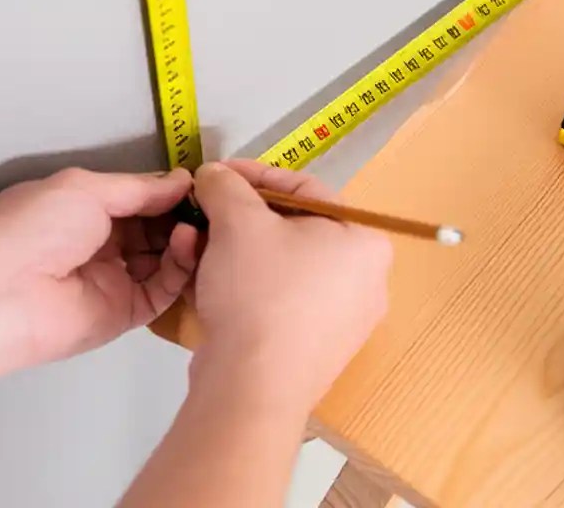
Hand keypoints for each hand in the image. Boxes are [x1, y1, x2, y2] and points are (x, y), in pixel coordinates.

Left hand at [0, 167, 197, 365]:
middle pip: (157, 230)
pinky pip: (163, 290)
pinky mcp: (126, 313)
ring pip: (166, 260)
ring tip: (203, 223)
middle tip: (214, 204)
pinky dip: (181, 268)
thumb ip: (138, 188)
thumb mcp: (85, 189)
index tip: (202, 182)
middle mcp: (102, 244)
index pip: (140, 199)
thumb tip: (180, 181)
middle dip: (184, 216)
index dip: (169, 191)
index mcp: (86, 209)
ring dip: (187, 240)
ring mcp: (115, 280)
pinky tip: (188, 245)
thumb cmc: (31, 229)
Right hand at [187, 161, 392, 413]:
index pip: (303, 190)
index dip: (252, 176)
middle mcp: (367, 280)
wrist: (252, 389)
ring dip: (234, 254)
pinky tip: (208, 287)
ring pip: (280, 268)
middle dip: (238, 221)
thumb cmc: (259, 292)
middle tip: (202, 215)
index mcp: (365, 241)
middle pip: (292, 231)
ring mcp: (343, 321)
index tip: (213, 176)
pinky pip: (277, 303)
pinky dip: (244, 289)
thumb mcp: (237, 222)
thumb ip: (225, 186)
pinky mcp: (314, 352)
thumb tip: (214, 174)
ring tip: (196, 251)